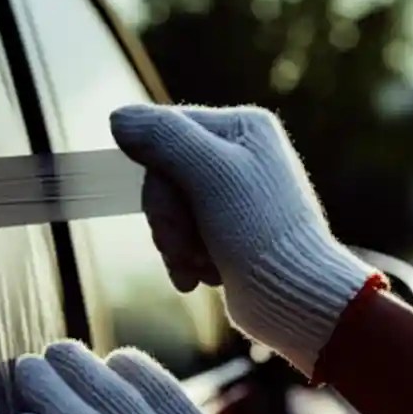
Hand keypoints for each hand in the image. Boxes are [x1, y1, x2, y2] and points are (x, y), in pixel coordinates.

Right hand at [109, 104, 380, 375]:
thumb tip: (119, 118)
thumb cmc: (258, 231)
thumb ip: (161, 137)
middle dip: (168, 220)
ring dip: (177, 245)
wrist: (293, 295)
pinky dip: (188, 260)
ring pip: (172, 210)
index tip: (170, 213)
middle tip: (184, 249)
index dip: (158, 178)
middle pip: (166, 176)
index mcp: (243, 128)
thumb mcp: (207, 173)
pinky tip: (204, 278)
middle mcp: (241, 154)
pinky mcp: (231, 233)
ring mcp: (236, 196)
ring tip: (199, 269)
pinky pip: (186, 236)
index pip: (166, 134)